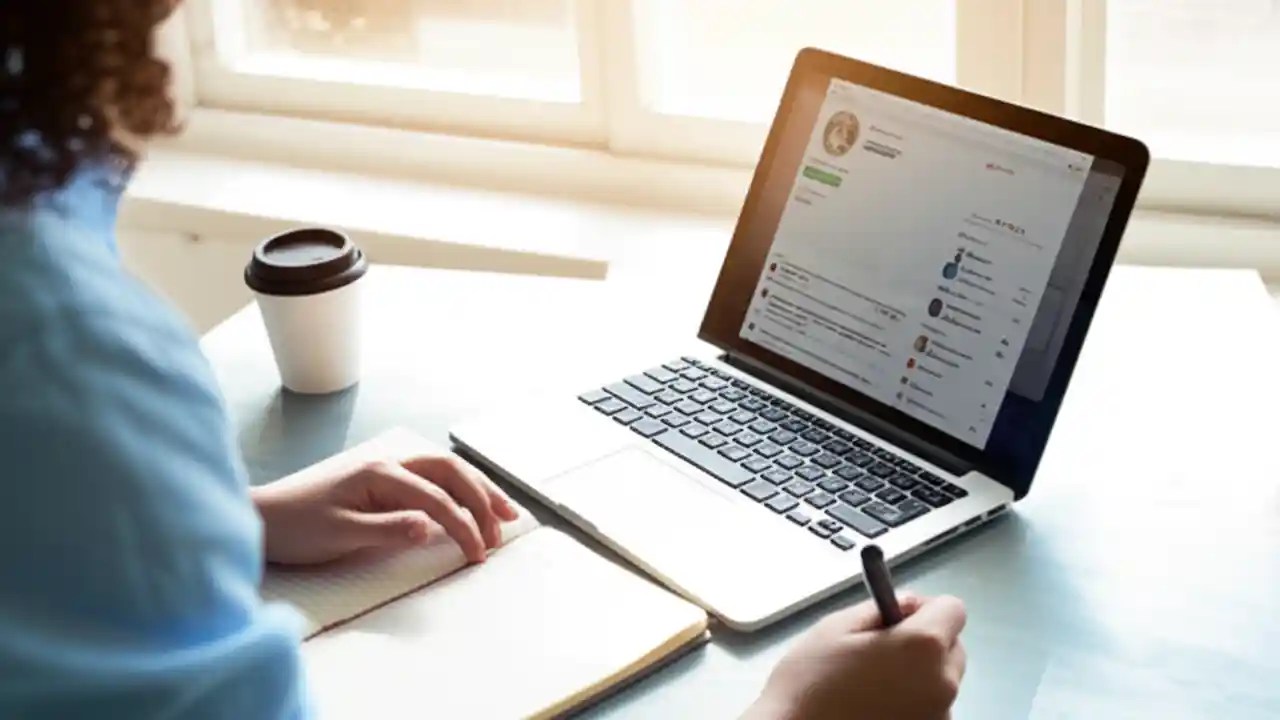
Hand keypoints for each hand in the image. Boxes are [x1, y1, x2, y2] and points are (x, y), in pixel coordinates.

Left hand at [251, 449, 518, 565]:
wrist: (262, 517)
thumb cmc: (296, 527)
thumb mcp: (339, 534)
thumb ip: (388, 529)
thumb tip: (431, 526)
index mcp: (380, 473)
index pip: (437, 499)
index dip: (464, 526)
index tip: (478, 554)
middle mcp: (389, 463)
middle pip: (451, 471)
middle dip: (482, 499)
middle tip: (502, 530)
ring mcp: (386, 468)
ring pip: (445, 469)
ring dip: (477, 488)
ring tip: (504, 511)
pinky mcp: (382, 479)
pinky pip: (432, 476)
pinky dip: (458, 487)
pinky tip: (469, 499)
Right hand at [743, 594, 966, 719]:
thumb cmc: (809, 685)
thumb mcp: (834, 628)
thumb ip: (878, 609)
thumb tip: (905, 605)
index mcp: (923, 646)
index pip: (952, 609)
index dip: (925, 607)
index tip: (898, 616)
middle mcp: (942, 684)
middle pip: (952, 648)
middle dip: (924, 642)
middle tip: (881, 650)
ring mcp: (938, 717)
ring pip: (940, 681)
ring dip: (918, 675)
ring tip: (871, 683)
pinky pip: (928, 709)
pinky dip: (911, 703)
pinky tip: (875, 706)